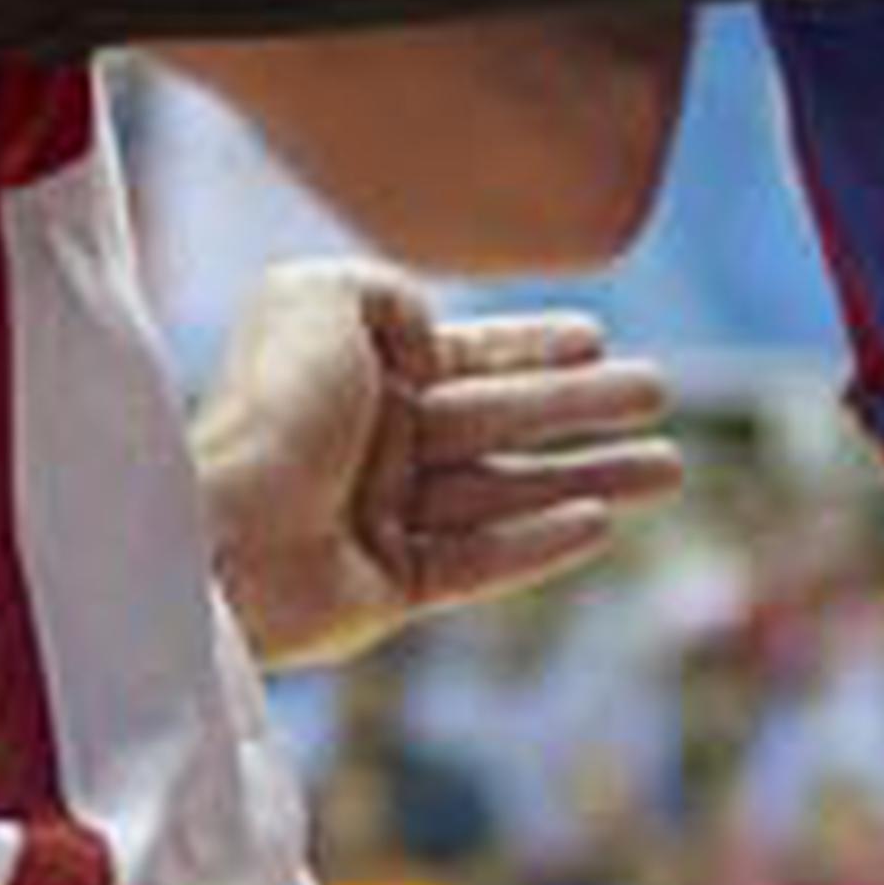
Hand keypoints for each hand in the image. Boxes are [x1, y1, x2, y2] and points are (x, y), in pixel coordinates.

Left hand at [193, 261, 681, 671]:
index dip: (532, 345)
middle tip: (658, 393)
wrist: (214, 534)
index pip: (467, 355)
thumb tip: (432, 333)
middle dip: (585, 406)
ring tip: (670, 468)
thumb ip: (385, 292)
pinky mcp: (386, 592)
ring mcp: (381, 521)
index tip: (596, 338)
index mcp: (358, 376)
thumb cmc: (267, 413)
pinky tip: (602, 521)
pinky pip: (481, 562)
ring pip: (509, 491)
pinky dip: (542, 542)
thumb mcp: (314, 298)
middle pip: (504, 420)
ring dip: (591, 476)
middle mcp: (374, 445)